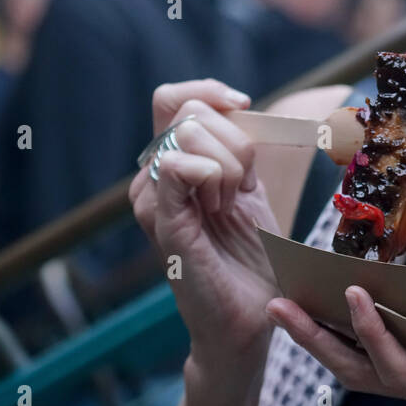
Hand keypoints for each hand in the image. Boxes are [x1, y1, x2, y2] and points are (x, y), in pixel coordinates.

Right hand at [129, 79, 279, 382]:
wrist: (252, 314)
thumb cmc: (252, 256)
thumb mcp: (248, 187)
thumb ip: (233, 147)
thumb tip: (233, 103)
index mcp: (172, 168)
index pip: (172, 99)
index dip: (209, 92)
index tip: (243, 104)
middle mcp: (153, 180)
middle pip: (189, 113)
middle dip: (234, 140)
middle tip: (241, 187)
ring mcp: (153, 201)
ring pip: (189, 134)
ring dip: (230, 163)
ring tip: (230, 205)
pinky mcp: (163, 223)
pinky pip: (177, 167)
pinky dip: (213, 175)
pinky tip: (220, 207)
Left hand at [265, 287, 405, 405]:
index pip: (404, 368)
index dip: (376, 335)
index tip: (356, 294)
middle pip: (364, 372)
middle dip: (320, 340)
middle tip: (277, 304)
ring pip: (369, 367)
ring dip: (328, 339)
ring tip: (289, 303)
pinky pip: (390, 357)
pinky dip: (359, 335)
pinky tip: (344, 309)